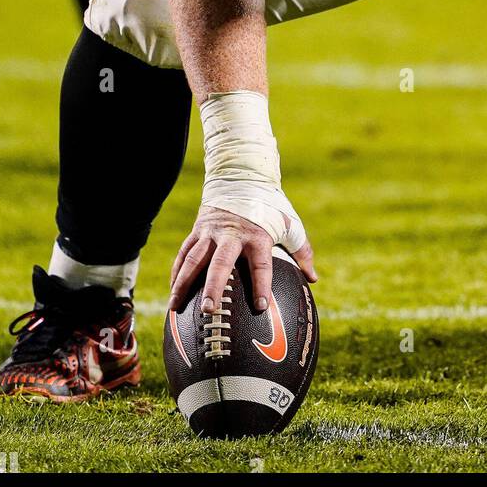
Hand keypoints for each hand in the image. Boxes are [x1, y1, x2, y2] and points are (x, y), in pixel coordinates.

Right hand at [170, 204, 316, 316]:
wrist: (240, 177)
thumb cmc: (268, 206)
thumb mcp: (289, 224)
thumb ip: (302, 251)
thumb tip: (313, 279)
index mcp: (256, 235)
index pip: (260, 264)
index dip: (262, 284)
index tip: (261, 307)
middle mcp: (231, 234)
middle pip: (220, 262)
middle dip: (213, 286)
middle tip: (209, 309)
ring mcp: (211, 232)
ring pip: (194, 259)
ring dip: (183, 282)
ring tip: (175, 306)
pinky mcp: (197, 230)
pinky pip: (184, 253)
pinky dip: (177, 272)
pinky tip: (173, 292)